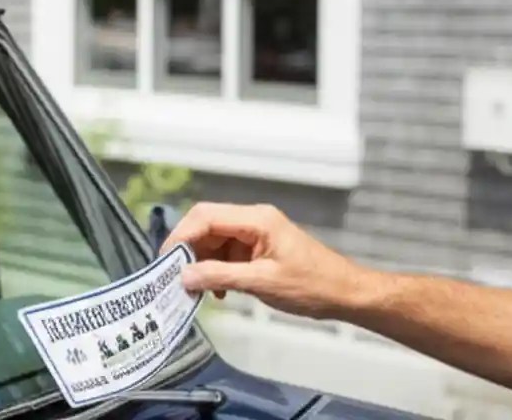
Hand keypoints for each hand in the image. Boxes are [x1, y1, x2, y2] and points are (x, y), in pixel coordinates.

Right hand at [160, 202, 376, 319]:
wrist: (346, 293)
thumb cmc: (312, 286)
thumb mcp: (262, 283)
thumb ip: (220, 276)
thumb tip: (183, 277)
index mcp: (256, 219)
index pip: (205, 216)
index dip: (180, 236)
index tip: (165, 261)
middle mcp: (253, 220)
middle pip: (207, 224)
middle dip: (188, 249)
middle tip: (174, 275)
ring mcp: (256, 233)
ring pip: (215, 240)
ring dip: (202, 263)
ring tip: (195, 289)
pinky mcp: (259, 248)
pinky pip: (228, 253)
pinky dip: (217, 269)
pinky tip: (218, 291)